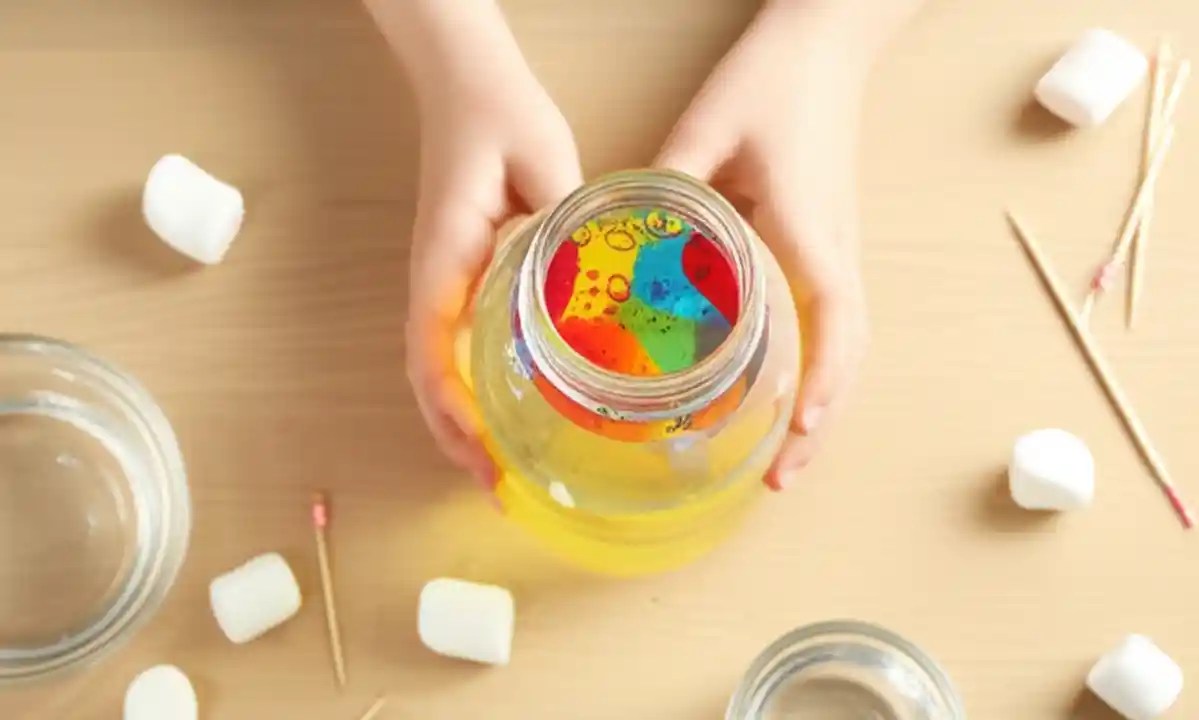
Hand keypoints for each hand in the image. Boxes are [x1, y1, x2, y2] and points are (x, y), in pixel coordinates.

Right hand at [366, 0, 582, 485]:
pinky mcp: (458, 275)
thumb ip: (569, 224)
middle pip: (427, 380)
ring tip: (499, 469)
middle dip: (457, 441)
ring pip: (437, 368)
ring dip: (460, 422)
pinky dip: (469, 388)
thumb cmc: (499, 117)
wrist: (465, 84)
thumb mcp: (547, 164)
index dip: (455, 417)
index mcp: (446, 260)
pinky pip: (454, 344)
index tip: (486, 461)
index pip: (433, 356)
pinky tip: (505, 408)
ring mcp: (442, 280)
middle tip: (500, 490)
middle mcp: (433, 280)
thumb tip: (599, 289)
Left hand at [656, 3, 880, 489]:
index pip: (834, 325)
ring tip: (787, 454)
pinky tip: (786, 388)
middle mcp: (835, 249)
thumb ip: (664, 189)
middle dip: (821, 423)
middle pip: (850, 355)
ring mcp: (839, 248)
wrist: (827, 44)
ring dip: (824, 402)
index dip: (819, 391)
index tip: (792, 443)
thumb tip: (616, 248)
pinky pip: (834, 317)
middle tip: (780, 479)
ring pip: (846, 342)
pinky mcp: (829, 241)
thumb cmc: (775, 82)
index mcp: (808, 229)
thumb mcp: (707, 130)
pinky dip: (821, 366)